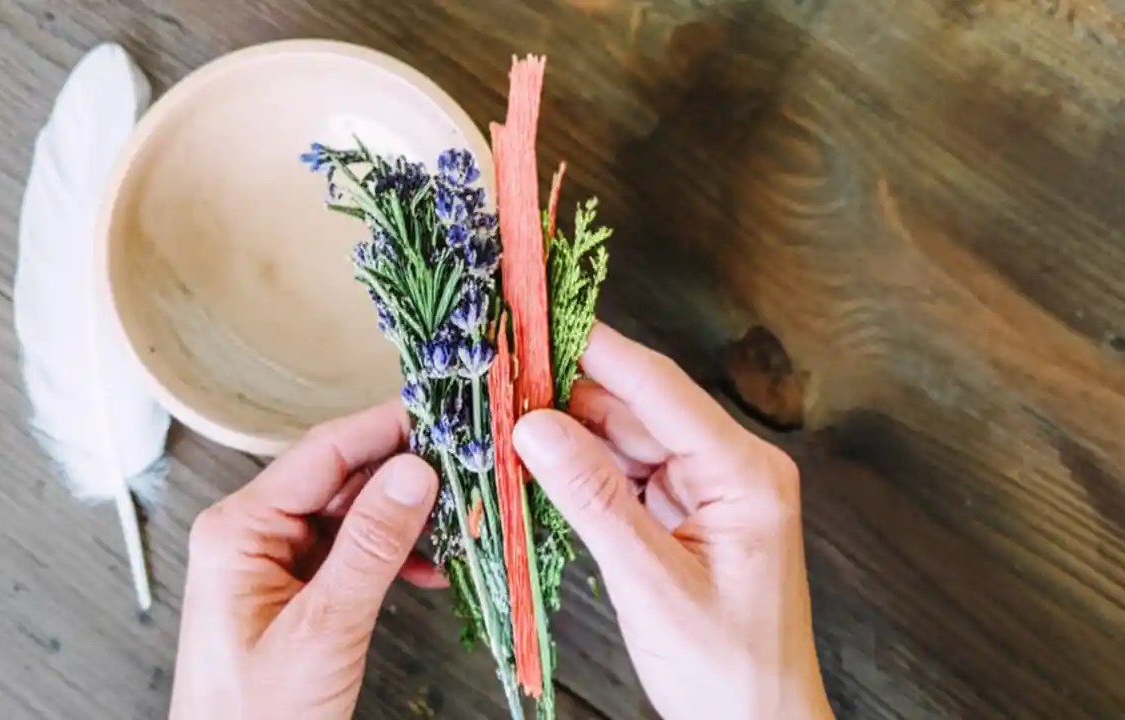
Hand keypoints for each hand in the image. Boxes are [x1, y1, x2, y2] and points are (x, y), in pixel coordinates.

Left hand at [170, 402, 440, 719]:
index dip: (386, 427)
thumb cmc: (255, 718)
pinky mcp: (296, 589)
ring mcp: (274, 560)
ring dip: (407, 516)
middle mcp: (253, 533)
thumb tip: (414, 472)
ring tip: (460, 518)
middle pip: (341, 476)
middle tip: (468, 465)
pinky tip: (431, 566)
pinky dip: (394, 554)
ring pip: (353, 513)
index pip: (323, 451)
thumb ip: (369, 548)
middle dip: (407, 472)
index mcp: (239, 529)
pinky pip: (352, 551)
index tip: (443, 412)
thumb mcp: (321, 629)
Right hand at [513, 325, 832, 719]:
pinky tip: (538, 460)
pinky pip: (626, 471)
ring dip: (568, 428)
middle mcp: (730, 467)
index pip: (659, 388)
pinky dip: (582, 467)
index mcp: (744, 473)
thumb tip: (534, 427)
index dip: (594, 348)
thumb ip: (593, 501)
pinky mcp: (685, 511)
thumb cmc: (725, 671)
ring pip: (626, 436)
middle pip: (638, 406)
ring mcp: (707, 488)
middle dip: (567, 389)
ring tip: (504, 415)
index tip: (537, 316)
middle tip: (498, 373)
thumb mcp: (651, 585)